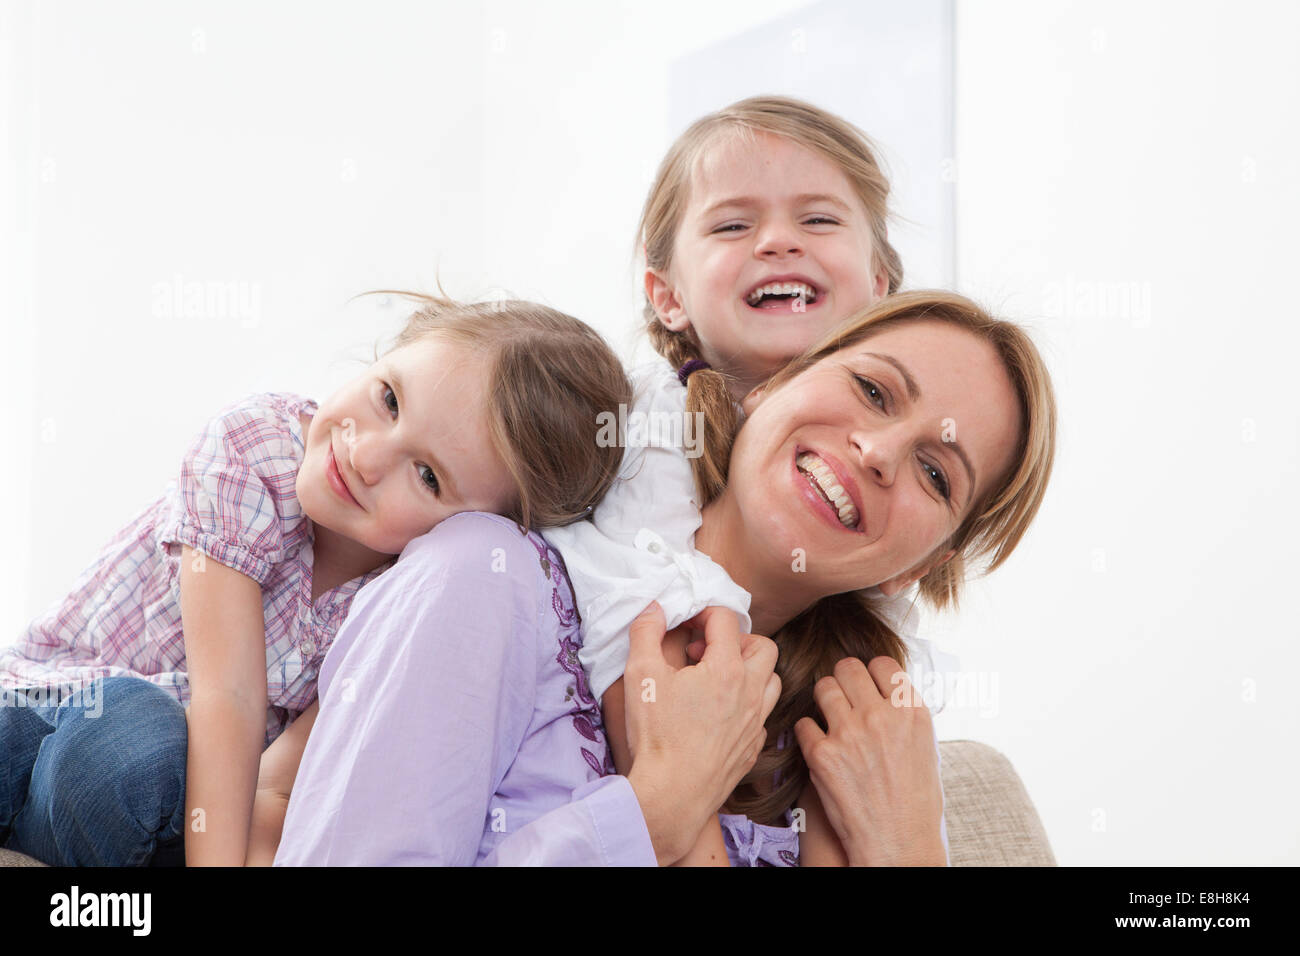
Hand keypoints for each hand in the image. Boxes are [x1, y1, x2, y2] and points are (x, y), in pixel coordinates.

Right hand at [623, 602, 780, 864]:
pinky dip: (748, 705)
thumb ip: (646, 632)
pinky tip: (719, 713)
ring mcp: (756, 722)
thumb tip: (655, 607)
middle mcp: (751, 692)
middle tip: (706, 651)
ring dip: (750, 671)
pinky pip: (762, 715)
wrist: (672, 796)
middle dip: (737, 640)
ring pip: (772, 681)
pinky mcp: (753, 748)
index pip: (726, 620)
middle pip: (764, 647)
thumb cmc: (657, 736)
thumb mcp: (640, 675)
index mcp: (726, 669)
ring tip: (717, 679)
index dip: (703, 613)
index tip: (685, 624)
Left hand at [794, 656, 945, 865]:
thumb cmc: (916, 806)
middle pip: (848, 668)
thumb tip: (886, 695)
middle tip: (842, 694)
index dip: (872, 672)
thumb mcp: (927, 750)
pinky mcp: (822, 754)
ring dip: (824, 699)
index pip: (882, 664)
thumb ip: (904, 717)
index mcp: (911, 713)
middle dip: (843, 678)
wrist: (898, 846)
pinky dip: (809, 734)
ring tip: (828, 716)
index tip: (867, 683)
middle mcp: (881, 716)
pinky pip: (804, 724)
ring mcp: (850, 733)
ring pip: (824, 687)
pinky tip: (818, 747)